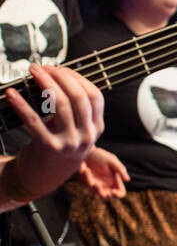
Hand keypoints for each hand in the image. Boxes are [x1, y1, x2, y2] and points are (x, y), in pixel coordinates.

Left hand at [2, 65, 104, 207]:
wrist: (41, 178)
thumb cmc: (56, 149)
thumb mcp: (75, 132)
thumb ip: (75, 112)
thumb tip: (60, 79)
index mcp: (96, 129)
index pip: (95, 96)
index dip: (77, 78)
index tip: (61, 69)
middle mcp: (87, 136)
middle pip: (79, 97)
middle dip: (61, 77)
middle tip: (44, 67)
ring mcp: (69, 143)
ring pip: (61, 105)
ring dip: (45, 83)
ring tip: (33, 72)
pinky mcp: (48, 148)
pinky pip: (33, 120)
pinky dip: (21, 104)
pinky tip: (12, 94)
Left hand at [78, 147, 128, 198]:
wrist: (85, 151)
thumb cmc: (100, 155)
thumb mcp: (112, 161)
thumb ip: (120, 170)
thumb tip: (127, 180)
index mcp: (115, 180)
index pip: (120, 192)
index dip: (118, 194)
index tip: (113, 191)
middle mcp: (106, 184)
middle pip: (106, 197)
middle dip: (101, 193)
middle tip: (97, 185)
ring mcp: (96, 184)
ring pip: (94, 191)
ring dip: (90, 180)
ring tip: (87, 170)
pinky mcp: (86, 182)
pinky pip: (86, 184)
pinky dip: (85, 176)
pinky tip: (84, 167)